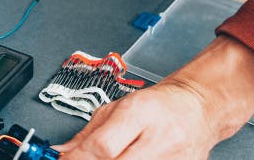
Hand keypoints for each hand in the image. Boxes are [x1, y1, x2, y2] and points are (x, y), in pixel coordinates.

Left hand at [56, 82, 213, 158]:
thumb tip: (63, 152)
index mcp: (139, 113)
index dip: (79, 158)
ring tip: (110, 158)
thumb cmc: (157, 105)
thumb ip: (87, 133)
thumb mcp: (116, 107)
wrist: (197, 108)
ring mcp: (174, 159)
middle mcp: (160, 138)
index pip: (103, 146)